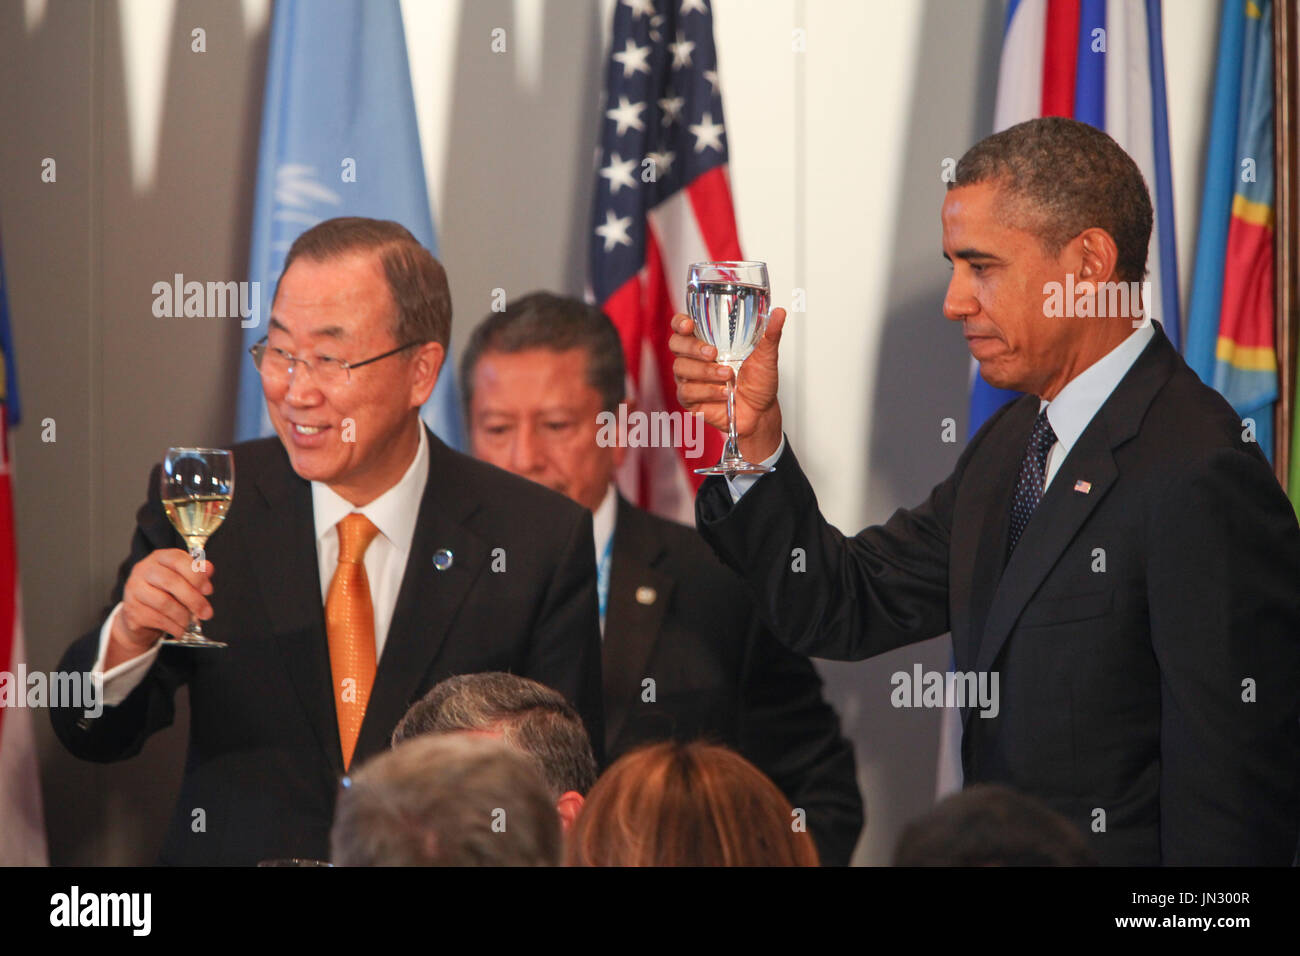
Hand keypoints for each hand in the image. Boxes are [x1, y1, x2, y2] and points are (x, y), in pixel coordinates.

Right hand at [107, 550, 214, 667]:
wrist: (140, 617)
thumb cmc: (166, 593)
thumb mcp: (183, 580)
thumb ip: (196, 573)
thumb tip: (208, 568)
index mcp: (159, 558)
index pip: (177, 559)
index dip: (196, 575)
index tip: (208, 591)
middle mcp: (143, 570)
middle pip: (171, 581)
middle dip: (193, 599)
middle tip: (207, 613)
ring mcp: (134, 590)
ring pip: (164, 602)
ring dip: (183, 616)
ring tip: (192, 623)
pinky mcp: (132, 610)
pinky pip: (157, 619)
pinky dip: (174, 627)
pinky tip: (181, 630)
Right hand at [669, 307, 785, 461]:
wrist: (760, 412)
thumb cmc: (758, 382)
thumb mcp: (766, 356)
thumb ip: (770, 334)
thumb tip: (779, 313)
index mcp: (707, 340)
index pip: (682, 325)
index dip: (681, 322)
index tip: (689, 325)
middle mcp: (694, 357)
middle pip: (676, 343)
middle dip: (693, 347)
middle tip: (713, 353)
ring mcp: (689, 377)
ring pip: (681, 368)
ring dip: (705, 371)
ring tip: (728, 375)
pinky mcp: (689, 398)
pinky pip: (687, 391)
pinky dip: (707, 391)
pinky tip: (724, 393)